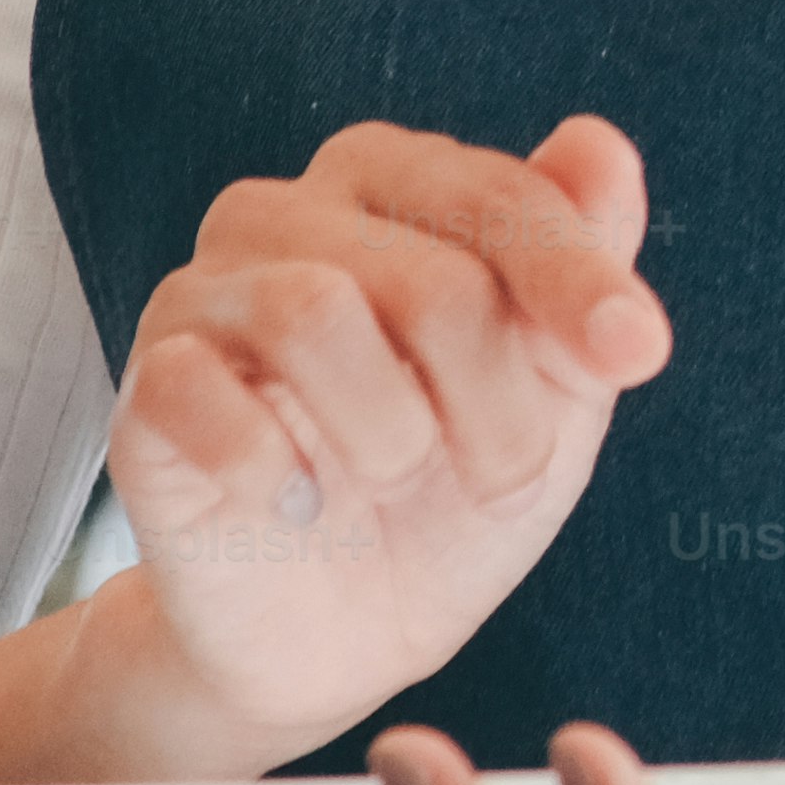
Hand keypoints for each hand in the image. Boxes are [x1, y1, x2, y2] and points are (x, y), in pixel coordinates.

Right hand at [97, 117, 669, 765]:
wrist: (340, 641)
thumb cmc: (450, 494)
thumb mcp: (553, 393)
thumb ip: (583, 265)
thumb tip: (600, 143)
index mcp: (395, 185)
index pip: (498, 195)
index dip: (576, 278)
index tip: (638, 354)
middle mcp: (288, 213)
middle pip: (427, 274)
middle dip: (493, 400)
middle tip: (499, 474)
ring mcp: (201, 295)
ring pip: (314, 313)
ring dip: (392, 434)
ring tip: (392, 479)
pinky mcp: (146, 388)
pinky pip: (205, 396)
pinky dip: (278, 471)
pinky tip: (298, 505)